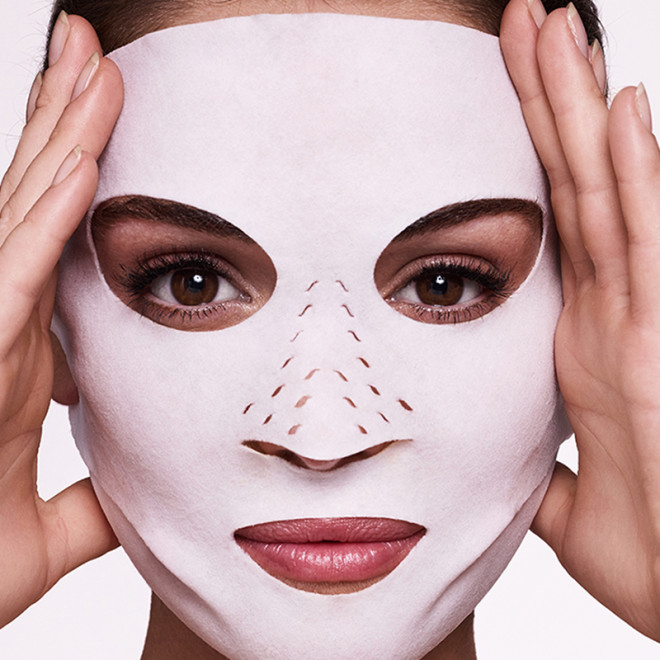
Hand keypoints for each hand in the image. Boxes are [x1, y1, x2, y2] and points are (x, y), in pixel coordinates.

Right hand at [0, 13, 122, 625]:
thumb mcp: (51, 531)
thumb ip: (101, 501)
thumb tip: (145, 486)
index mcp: (20, 354)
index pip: (59, 247)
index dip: (81, 182)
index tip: (114, 127)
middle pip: (35, 204)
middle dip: (64, 123)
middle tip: (97, 53)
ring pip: (22, 213)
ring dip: (60, 137)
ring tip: (92, 62)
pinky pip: (11, 267)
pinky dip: (44, 213)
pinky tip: (78, 161)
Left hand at [501, 0, 659, 639]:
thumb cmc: (653, 554)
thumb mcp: (564, 500)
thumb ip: (532, 464)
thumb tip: (491, 455)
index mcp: (584, 337)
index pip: (551, 221)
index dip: (528, 152)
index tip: (505, 87)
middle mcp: (618, 311)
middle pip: (572, 184)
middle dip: (549, 99)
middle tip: (524, 18)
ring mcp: (646, 319)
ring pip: (607, 193)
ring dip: (583, 110)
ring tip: (558, 27)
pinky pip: (651, 244)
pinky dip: (640, 177)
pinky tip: (624, 112)